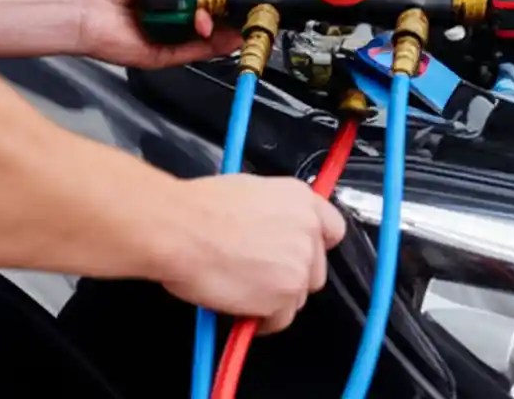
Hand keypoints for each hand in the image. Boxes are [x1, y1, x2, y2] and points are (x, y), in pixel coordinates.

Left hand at [65, 0, 240, 67]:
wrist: (77, 6)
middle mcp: (160, 15)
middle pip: (201, 17)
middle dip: (219, 12)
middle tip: (228, 6)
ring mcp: (160, 36)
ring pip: (200, 37)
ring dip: (220, 31)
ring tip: (235, 23)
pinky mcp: (158, 55)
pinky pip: (189, 53)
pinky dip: (210, 49)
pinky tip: (227, 40)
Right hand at [159, 175, 346, 332]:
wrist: (181, 229)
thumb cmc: (199, 209)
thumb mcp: (250, 192)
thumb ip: (275, 213)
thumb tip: (272, 231)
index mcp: (302, 200)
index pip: (333, 230)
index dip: (314, 247)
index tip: (299, 255)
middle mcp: (308, 231)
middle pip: (316, 269)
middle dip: (290, 276)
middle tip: (259, 276)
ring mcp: (300, 265)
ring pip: (298, 296)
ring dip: (276, 298)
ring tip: (242, 290)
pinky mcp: (284, 296)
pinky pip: (281, 319)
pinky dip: (263, 320)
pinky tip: (241, 308)